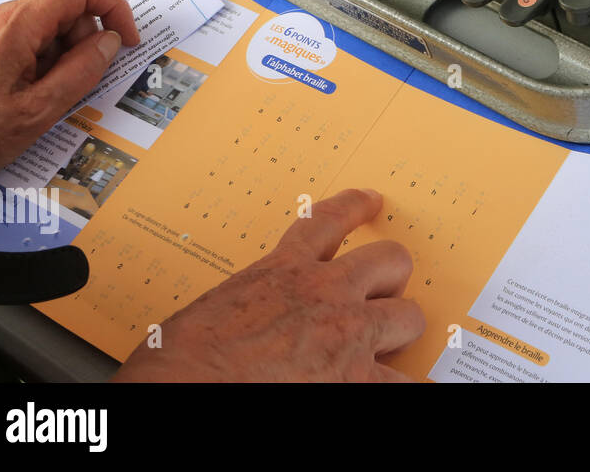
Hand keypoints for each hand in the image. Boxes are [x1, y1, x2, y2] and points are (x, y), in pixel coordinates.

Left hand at [0, 0, 139, 182]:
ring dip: (57, 55)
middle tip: (77, 83)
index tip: (124, 39)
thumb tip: (109, 42)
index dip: (113, 6)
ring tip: (40, 98)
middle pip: (61, 8)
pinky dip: (34, 61)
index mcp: (15, 28)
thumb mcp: (38, 112)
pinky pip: (18, 40)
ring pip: (40, 26)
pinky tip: (21, 96)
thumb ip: (81, 72)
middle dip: (82, 40)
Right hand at [113, 189, 424, 381]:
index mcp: (283, 270)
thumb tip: (256, 322)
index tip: (370, 201)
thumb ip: (254, 303)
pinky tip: (406, 387)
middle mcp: (325, 292)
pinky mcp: (357, 378)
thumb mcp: (216, 308)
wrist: (184, 386)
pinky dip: (404, 386)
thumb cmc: (180, 358)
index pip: (330, 219)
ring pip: (409, 316)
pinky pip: (404, 382)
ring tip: (391, 346)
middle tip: (382, 295)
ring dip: (400, 330)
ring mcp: (349, 333)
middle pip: (391, 261)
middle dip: (390, 279)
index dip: (356, 206)